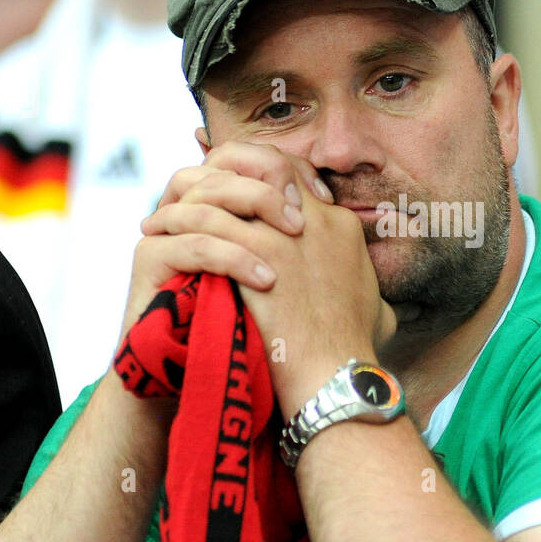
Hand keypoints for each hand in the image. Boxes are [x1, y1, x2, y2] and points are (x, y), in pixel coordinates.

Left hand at [138, 142, 395, 414]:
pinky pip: (213, 220)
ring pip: (234, 187)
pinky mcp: (264, 252)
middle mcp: (321, 220)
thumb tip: (378, 308)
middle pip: (270, 166)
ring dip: (197, 196)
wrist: (336, 375)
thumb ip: (374, 297)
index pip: (299, 179)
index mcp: (344, 228)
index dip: (264, 180)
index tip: (235, 198)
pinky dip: (184, 223)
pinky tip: (162, 237)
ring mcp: (292, 233)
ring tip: (169, 214)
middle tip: (198, 189)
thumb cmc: (354, 354)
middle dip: (231, 170)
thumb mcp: (377, 313)